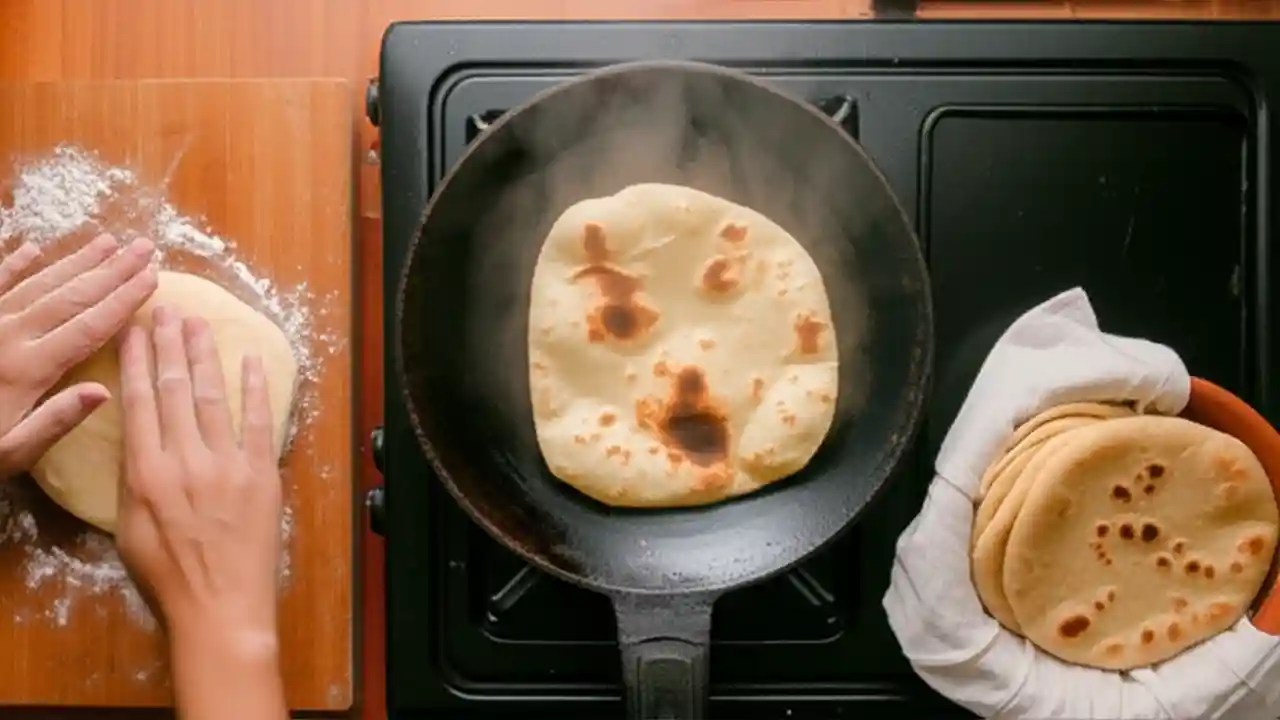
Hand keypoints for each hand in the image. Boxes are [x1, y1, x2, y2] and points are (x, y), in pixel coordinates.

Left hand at [0, 235, 156, 479]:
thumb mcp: (9, 454)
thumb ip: (54, 422)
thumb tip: (104, 391)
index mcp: (26, 369)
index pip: (89, 328)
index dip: (123, 301)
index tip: (154, 277)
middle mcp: (7, 336)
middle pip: (70, 297)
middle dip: (111, 271)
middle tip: (144, 247)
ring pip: (37, 284)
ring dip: (74, 261)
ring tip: (107, 241)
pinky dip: (12, 265)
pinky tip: (32, 249)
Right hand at [117, 306, 285, 719]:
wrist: (220, 605)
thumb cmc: (169, 574)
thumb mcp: (129, 527)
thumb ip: (132, 479)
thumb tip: (135, 437)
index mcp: (147, 473)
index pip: (140, 403)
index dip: (138, 361)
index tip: (135, 329)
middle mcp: (186, 461)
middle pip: (175, 390)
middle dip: (169, 345)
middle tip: (166, 309)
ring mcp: (227, 465)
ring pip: (213, 397)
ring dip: (205, 356)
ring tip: (197, 323)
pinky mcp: (260, 474)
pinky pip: (258, 421)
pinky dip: (255, 387)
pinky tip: (249, 359)